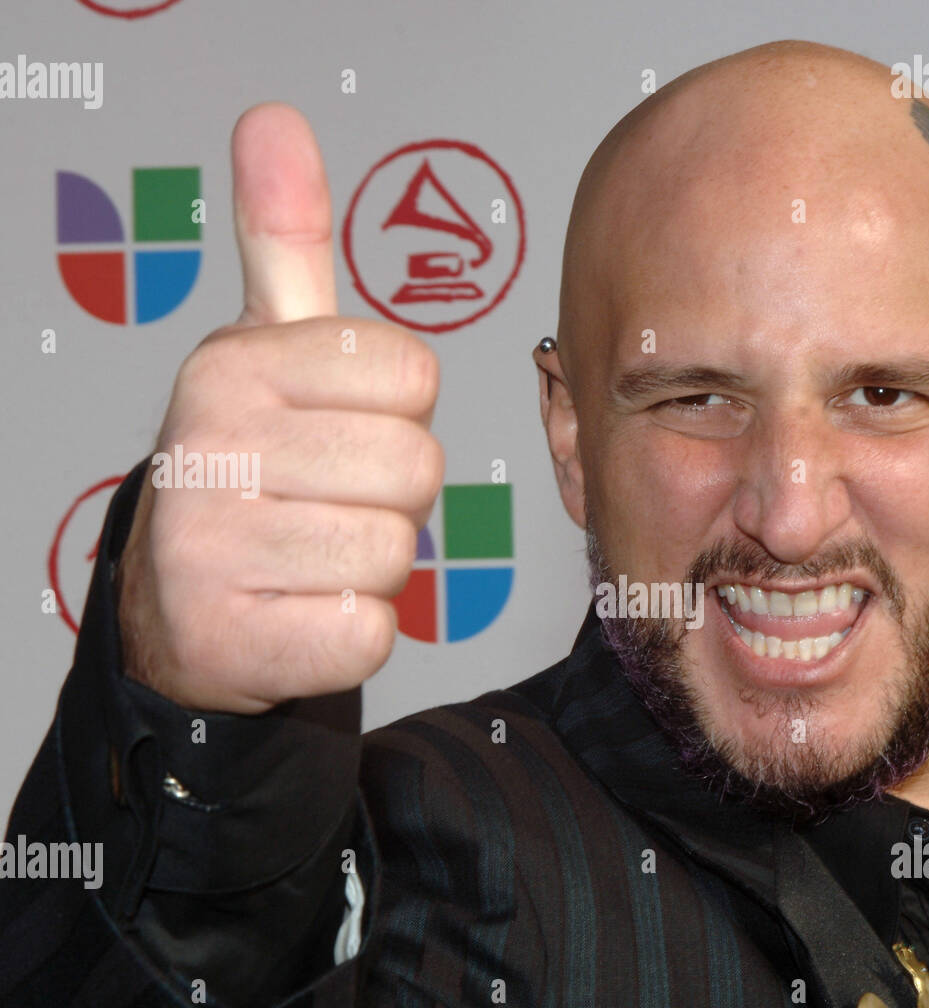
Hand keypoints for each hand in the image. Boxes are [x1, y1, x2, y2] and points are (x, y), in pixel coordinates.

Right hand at [116, 103, 442, 712]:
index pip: (413, 378)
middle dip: (391, 498)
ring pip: (396, 554)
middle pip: (416, 470)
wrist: (184, 604)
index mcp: (232, 365)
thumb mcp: (266, 351)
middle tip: (327, 505)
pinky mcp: (237, 639)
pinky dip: (351, 630)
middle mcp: (209, 447)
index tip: (338, 432)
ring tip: (308, 557)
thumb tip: (276, 119)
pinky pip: (370, 631)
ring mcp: (212, 549)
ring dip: (371, 566)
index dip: (397, 417)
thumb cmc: (254, 469)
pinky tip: (296, 612)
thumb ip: (286, 243)